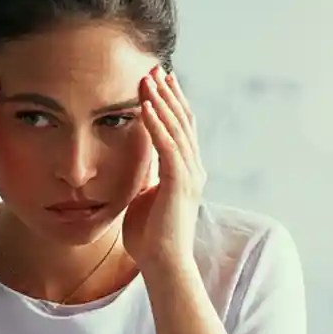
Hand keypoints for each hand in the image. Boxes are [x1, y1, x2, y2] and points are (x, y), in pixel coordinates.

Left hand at [122, 66, 206, 276]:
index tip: (158, 81)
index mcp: (186, 172)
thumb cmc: (151, 238)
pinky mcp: (180, 184)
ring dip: (161, 102)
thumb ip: (146, 178)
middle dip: (168, 94)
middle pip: (183, 121)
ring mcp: (189, 176)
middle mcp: (193, 170)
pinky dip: (157, 125)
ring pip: (177, 129)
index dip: (172, 103)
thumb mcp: (144, 198)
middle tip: (155, 69)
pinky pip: (168, 147)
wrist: (163, 264)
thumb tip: (139, 164)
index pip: (182, 129)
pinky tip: (146, 108)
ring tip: (147, 79)